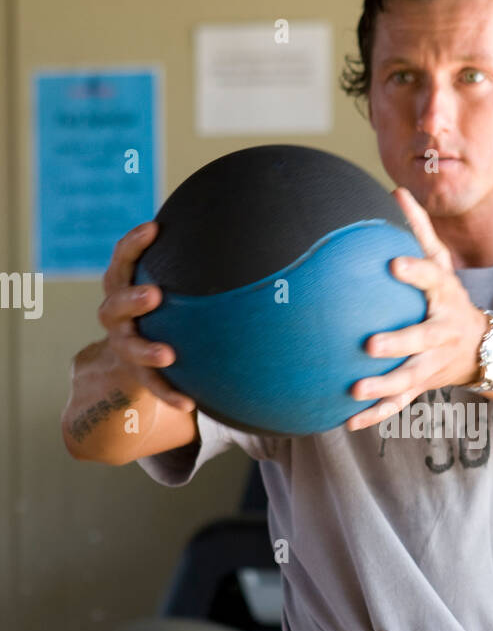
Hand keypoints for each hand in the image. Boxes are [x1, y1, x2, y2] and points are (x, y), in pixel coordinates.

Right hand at [97, 222, 195, 411]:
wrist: (140, 352)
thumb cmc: (165, 305)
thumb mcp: (170, 281)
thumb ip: (189, 262)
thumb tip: (240, 227)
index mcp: (122, 285)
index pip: (122, 260)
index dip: (133, 244)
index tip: (153, 228)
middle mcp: (116, 316)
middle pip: (114, 304)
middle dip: (132, 299)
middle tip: (154, 295)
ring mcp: (124, 346)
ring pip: (129, 348)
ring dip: (146, 350)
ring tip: (168, 354)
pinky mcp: (139, 375)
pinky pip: (152, 387)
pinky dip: (168, 394)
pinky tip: (189, 404)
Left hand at [346, 188, 488, 431]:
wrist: (485, 349)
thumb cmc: (449, 299)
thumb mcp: (442, 264)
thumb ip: (419, 230)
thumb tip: (394, 189)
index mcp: (445, 299)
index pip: (432, 280)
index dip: (415, 272)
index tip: (394, 264)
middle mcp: (442, 333)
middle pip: (422, 339)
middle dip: (399, 343)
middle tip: (371, 345)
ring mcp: (434, 364)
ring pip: (409, 377)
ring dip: (384, 386)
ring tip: (355, 389)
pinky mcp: (423, 385)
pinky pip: (399, 402)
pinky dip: (376, 414)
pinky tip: (348, 420)